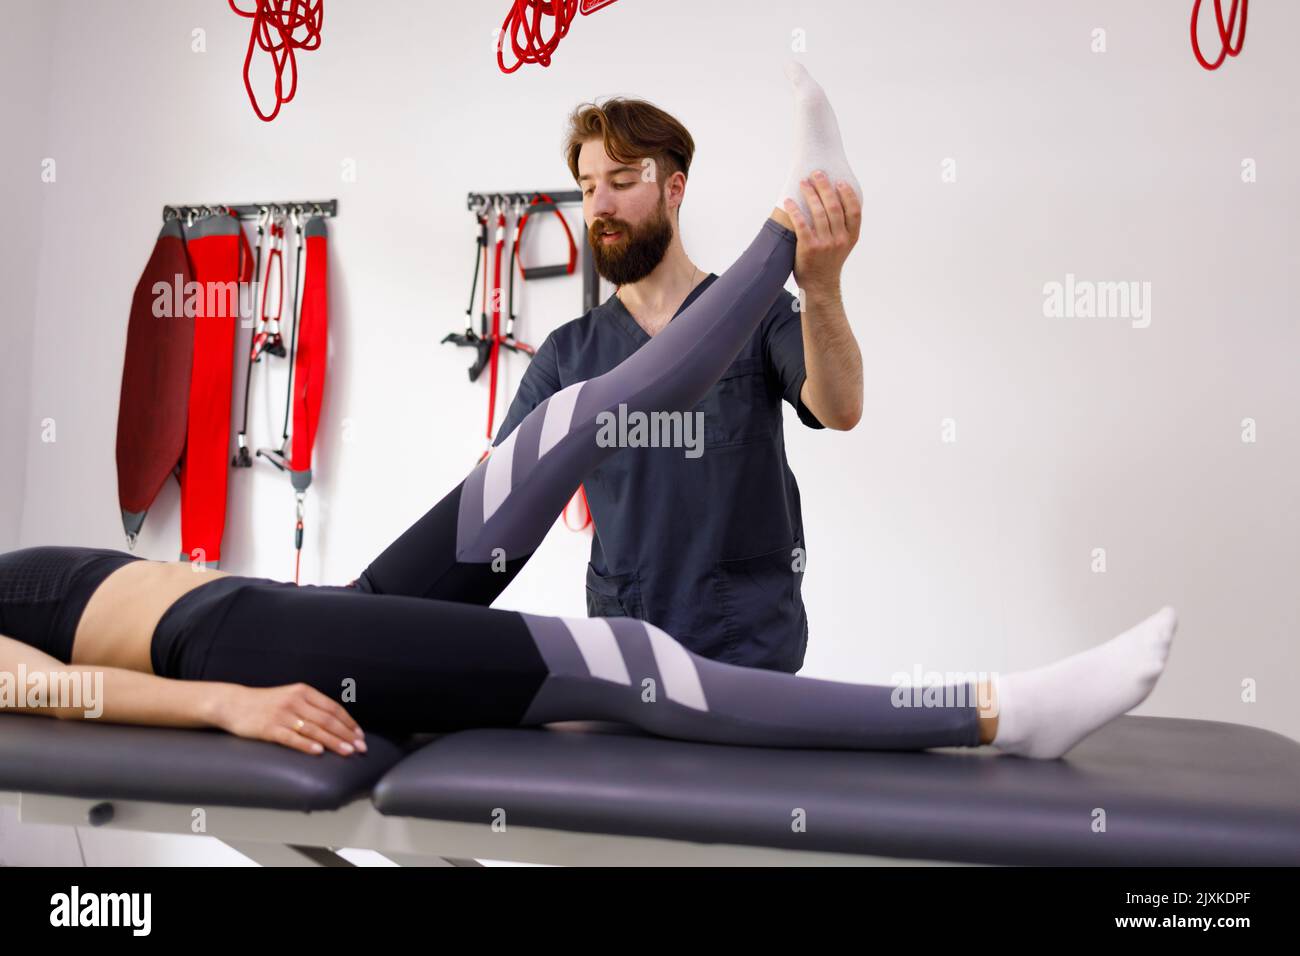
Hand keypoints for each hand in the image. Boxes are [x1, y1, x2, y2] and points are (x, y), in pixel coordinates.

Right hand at [210, 683, 365, 756]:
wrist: (234, 704)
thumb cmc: (266, 703)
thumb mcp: (291, 697)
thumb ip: (311, 706)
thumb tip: (337, 723)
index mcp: (303, 691)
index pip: (333, 708)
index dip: (349, 723)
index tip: (360, 736)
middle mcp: (295, 701)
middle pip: (327, 719)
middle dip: (347, 735)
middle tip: (361, 748)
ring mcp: (282, 715)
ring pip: (314, 729)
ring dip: (333, 742)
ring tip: (348, 751)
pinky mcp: (269, 728)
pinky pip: (291, 738)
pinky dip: (306, 744)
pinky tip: (319, 751)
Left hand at [783, 170, 860, 296]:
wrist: (819, 286)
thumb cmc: (829, 262)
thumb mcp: (844, 246)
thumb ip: (843, 227)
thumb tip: (836, 199)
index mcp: (851, 237)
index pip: (854, 211)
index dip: (848, 194)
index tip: (839, 181)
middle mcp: (840, 239)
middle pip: (834, 207)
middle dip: (825, 187)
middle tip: (817, 173)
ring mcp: (825, 244)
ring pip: (819, 212)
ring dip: (810, 194)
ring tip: (803, 182)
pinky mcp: (809, 248)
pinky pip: (801, 224)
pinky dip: (795, 210)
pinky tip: (788, 201)